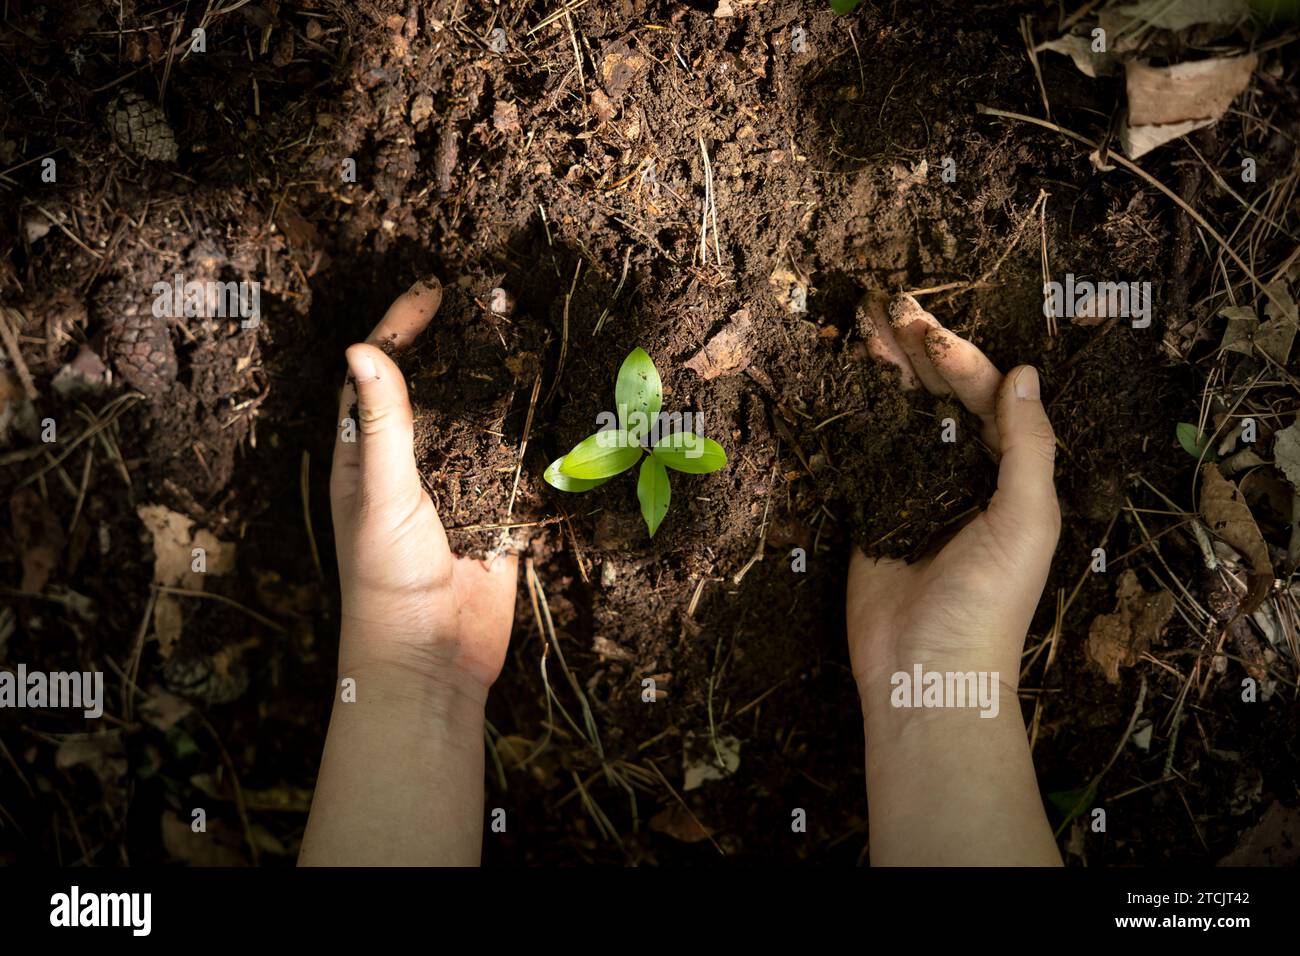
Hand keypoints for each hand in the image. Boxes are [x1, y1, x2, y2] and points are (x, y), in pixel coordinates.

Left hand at [330, 277, 517, 696]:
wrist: (432, 660)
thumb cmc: (386, 580)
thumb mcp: (380, 493)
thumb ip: (381, 423)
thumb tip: (361, 348)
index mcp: (366, 458)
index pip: (378, 378)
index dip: (399, 331)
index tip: (431, 292)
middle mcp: (411, 469)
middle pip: (434, 394)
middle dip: (458, 350)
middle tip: (489, 305)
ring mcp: (457, 492)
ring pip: (479, 427)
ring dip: (500, 388)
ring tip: (526, 342)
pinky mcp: (498, 518)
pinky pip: (518, 470)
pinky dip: (534, 439)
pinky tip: (556, 405)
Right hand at [849, 292, 1059, 711]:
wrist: (926, 671)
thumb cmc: (990, 599)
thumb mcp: (1028, 519)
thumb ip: (1028, 446)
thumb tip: (1023, 372)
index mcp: (1009, 475)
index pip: (986, 397)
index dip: (959, 359)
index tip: (923, 329)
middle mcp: (964, 476)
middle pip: (941, 398)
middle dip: (916, 353)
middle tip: (885, 307)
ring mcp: (914, 491)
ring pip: (900, 418)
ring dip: (883, 375)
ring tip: (860, 330)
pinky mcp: (870, 513)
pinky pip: (864, 454)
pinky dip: (853, 419)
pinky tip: (839, 387)